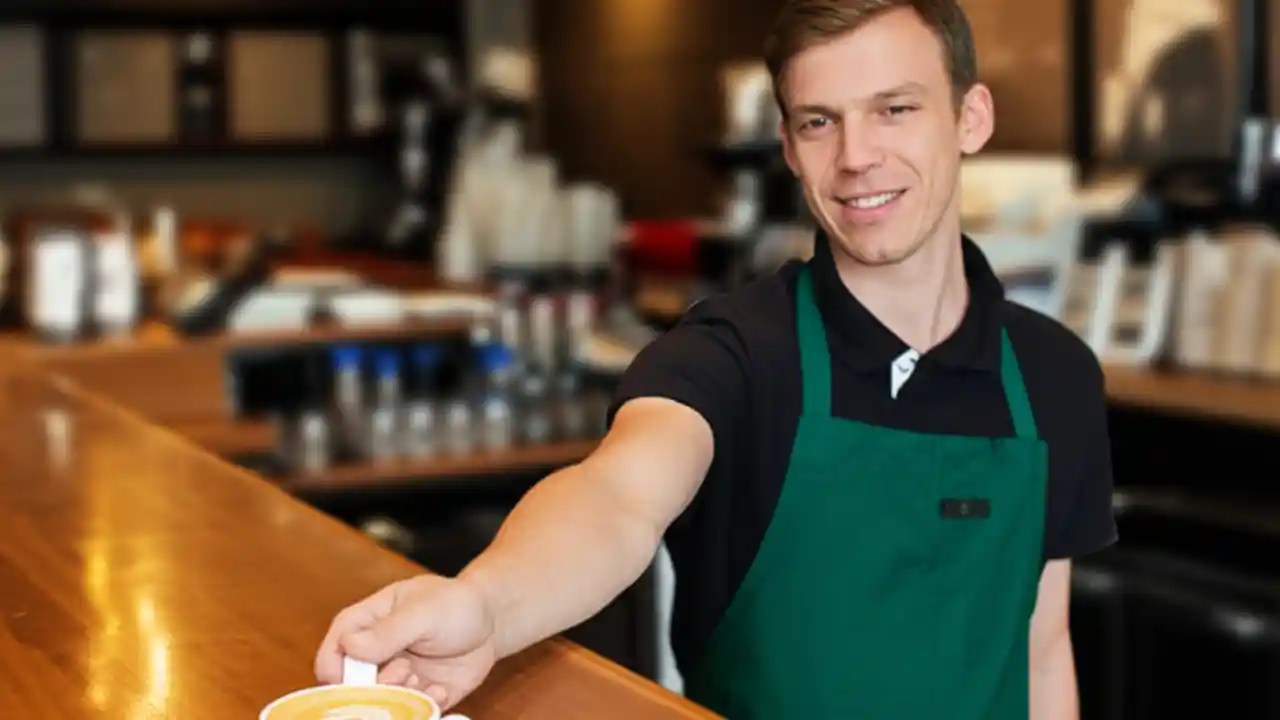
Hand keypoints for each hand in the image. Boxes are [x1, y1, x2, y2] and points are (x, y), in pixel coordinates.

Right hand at [315, 574, 498, 709]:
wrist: (492, 622)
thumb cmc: (454, 604)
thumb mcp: (424, 611)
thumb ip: (389, 630)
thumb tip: (350, 647)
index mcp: (368, 622)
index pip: (336, 645)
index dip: (333, 665)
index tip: (344, 678)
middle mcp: (378, 654)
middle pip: (353, 682)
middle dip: (371, 687)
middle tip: (400, 673)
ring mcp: (399, 676)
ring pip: (382, 702)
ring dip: (399, 698)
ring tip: (422, 681)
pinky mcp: (421, 695)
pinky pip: (413, 712)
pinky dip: (426, 706)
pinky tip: (442, 689)